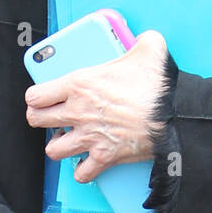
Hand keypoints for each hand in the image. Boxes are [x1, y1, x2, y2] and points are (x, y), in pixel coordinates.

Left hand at [24, 28, 169, 183]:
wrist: (176, 115)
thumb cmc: (158, 85)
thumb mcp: (150, 49)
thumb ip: (142, 40)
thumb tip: (145, 39)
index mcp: (79, 84)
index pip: (36, 95)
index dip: (36, 97)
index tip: (42, 98)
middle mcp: (77, 112)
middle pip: (36, 120)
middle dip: (40, 118)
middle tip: (50, 116)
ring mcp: (89, 137)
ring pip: (53, 150)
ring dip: (58, 145)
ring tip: (67, 139)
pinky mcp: (104, 157)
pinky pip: (82, 173)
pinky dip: (83, 171)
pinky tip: (88, 162)